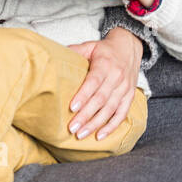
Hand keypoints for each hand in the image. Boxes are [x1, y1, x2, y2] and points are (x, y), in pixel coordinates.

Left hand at [66, 26, 142, 140]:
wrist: (129, 48)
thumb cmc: (104, 49)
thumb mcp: (89, 46)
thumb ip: (73, 51)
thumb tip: (52, 56)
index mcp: (105, 65)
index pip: (93, 83)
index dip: (83, 96)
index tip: (71, 108)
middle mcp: (117, 78)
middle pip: (101, 100)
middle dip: (86, 115)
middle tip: (72, 128)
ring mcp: (125, 89)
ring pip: (110, 110)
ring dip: (96, 124)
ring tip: (81, 134)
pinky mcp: (130, 97)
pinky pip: (122, 114)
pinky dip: (112, 126)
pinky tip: (100, 136)